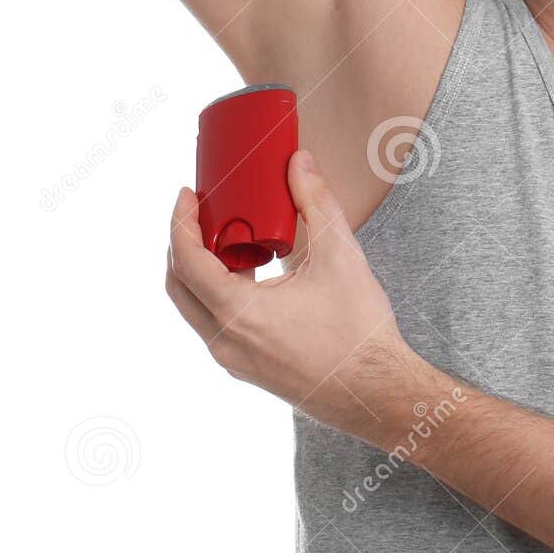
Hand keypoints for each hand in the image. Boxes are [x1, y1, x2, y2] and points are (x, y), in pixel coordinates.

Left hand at [165, 150, 426, 444]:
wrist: (375, 391)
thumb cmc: (358, 330)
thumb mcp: (340, 254)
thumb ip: (315, 201)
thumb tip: (299, 161)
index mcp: (237, 313)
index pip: (186, 261)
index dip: (180, 222)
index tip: (186, 195)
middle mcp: (224, 341)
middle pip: (179, 285)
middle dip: (182, 243)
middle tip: (199, 211)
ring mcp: (232, 359)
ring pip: (194, 307)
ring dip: (201, 268)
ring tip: (227, 236)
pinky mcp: (246, 368)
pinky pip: (216, 324)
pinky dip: (218, 292)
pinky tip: (249, 271)